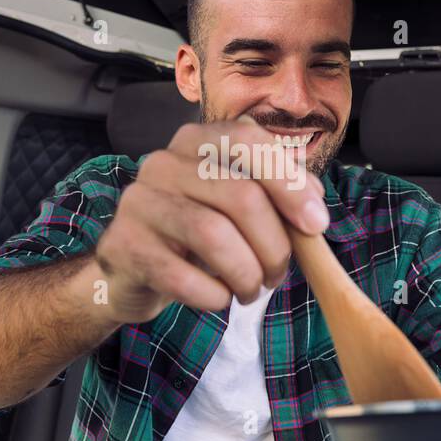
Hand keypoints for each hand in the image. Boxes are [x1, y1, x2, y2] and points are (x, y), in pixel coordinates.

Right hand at [94, 118, 328, 322]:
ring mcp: (139, 201)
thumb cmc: (196, 233)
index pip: (250, 143)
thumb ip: (278, 194)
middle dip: (273, 245)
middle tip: (278, 275)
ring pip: (212, 234)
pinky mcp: (123, 245)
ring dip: (245, 274)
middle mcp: (164, 162)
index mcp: (197, 141)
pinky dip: (213, 296)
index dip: (290, 184)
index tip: (316, 225)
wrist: (133, 268)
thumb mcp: (237, 205)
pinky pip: (181, 275)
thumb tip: (314, 202)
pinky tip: (218, 299)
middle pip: (240, 196)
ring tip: (251, 291)